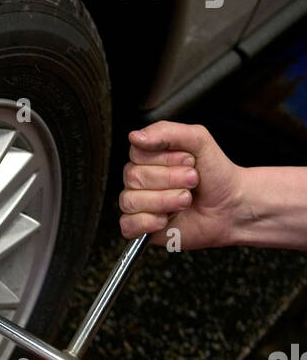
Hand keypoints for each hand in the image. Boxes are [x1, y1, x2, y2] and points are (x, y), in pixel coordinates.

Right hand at [120, 120, 244, 248]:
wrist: (230, 205)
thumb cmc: (215, 174)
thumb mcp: (199, 140)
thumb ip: (167, 132)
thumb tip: (135, 136)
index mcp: (150, 157)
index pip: (138, 153)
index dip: (165, 159)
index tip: (188, 161)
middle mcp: (141, 179)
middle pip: (135, 177)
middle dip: (171, 180)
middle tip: (192, 181)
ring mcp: (139, 203)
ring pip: (131, 201)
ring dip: (165, 201)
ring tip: (186, 200)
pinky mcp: (141, 227)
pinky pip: (128, 224)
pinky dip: (150, 222)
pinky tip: (167, 218)